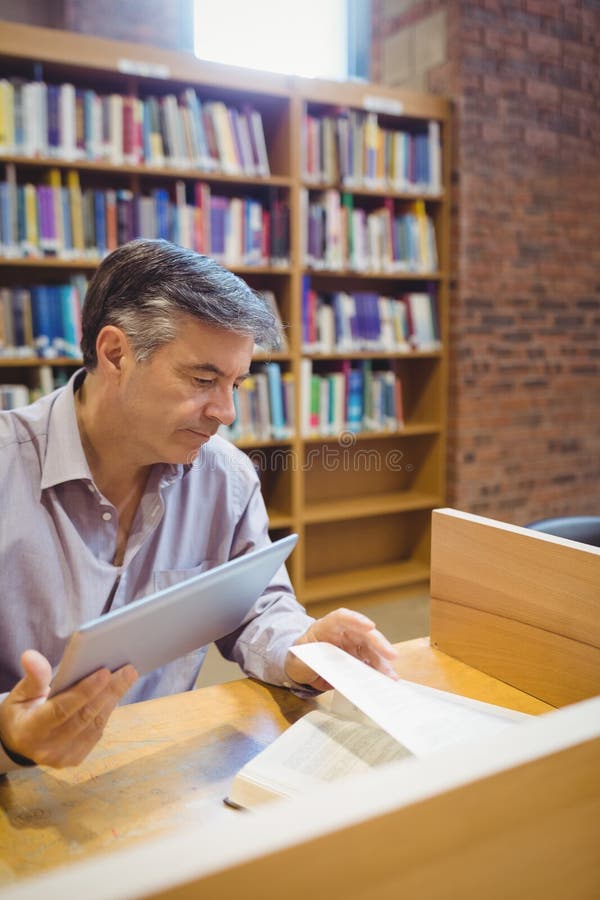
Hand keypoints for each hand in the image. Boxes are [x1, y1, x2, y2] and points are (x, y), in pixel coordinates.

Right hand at [0, 649, 137, 768]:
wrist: (19, 742)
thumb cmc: (20, 712)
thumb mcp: (19, 694)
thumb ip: (32, 677)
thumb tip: (32, 655)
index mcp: (30, 730)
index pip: (61, 710)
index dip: (84, 692)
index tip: (104, 672)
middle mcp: (47, 748)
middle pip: (84, 717)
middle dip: (108, 691)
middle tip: (128, 669)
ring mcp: (63, 757)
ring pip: (95, 724)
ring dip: (114, 698)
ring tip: (128, 676)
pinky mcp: (75, 758)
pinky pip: (97, 732)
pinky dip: (108, 710)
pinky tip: (118, 691)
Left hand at [285, 608, 397, 690]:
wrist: (301, 667)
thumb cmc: (299, 658)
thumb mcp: (298, 660)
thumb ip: (312, 663)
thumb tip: (327, 667)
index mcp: (325, 627)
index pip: (341, 617)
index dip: (356, 620)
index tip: (370, 626)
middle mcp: (343, 633)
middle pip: (363, 633)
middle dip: (379, 643)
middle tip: (391, 655)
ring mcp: (352, 645)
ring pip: (371, 649)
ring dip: (382, 662)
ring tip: (391, 675)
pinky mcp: (358, 658)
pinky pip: (371, 662)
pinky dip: (379, 670)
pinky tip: (386, 679)